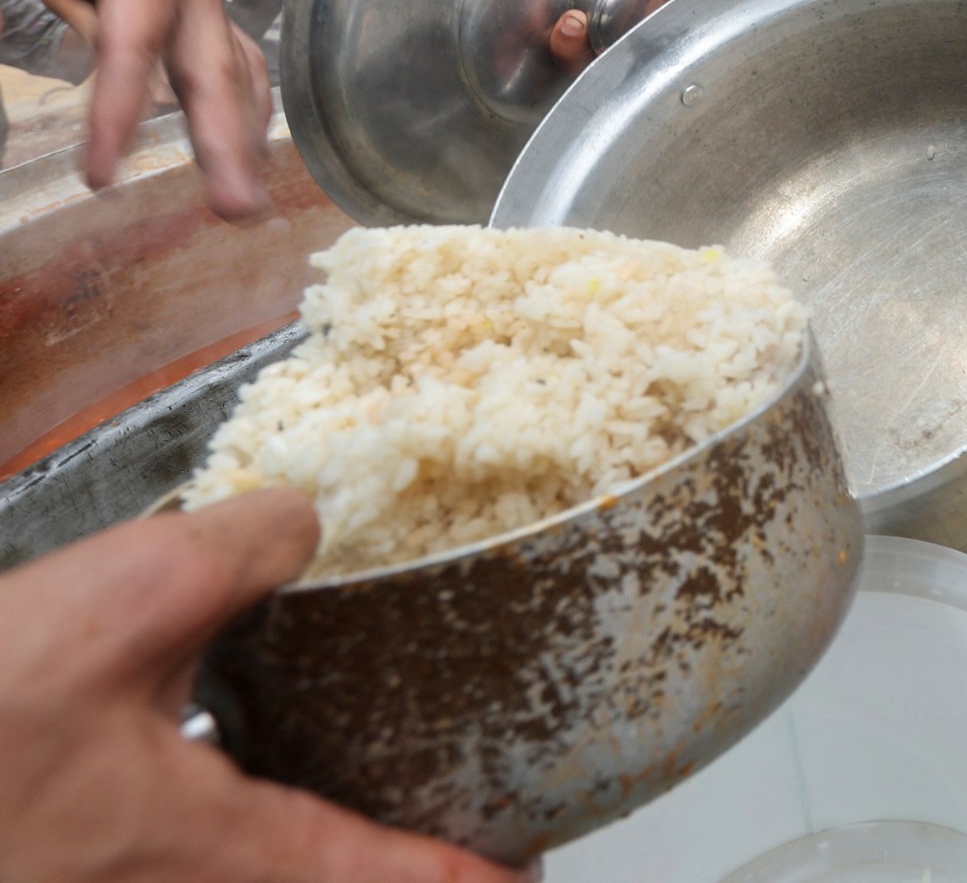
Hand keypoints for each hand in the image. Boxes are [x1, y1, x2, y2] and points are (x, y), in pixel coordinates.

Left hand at [0, 0, 268, 221]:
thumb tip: (1, 108)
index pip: (134, 38)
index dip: (119, 110)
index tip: (97, 178)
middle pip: (210, 64)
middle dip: (223, 140)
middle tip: (234, 209)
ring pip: (232, 70)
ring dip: (241, 138)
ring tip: (241, 204)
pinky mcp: (193, 6)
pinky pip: (226, 64)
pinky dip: (239, 111)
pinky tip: (244, 153)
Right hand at [0, 491, 528, 882]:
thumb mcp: (114, 606)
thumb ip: (234, 551)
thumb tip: (305, 514)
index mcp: (202, 853)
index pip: (370, 877)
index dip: (454, 878)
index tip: (516, 874)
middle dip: (374, 864)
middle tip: (443, 832)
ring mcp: (106, 876)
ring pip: (234, 864)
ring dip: (292, 837)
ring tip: (333, 783)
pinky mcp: (56, 854)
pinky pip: (167, 847)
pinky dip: (216, 810)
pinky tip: (189, 739)